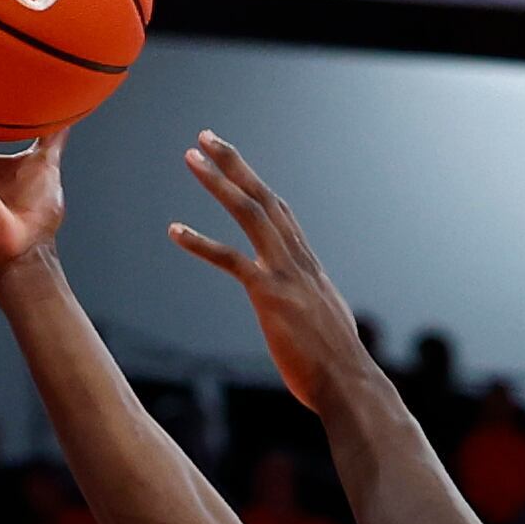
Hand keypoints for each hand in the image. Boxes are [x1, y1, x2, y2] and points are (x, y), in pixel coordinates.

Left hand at [170, 133, 373, 413]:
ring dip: (219, 182)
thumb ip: (312, 311)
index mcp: (310, 269)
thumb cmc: (338, 370)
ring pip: (250, 214)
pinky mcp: (270, 295)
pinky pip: (231, 260)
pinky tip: (174, 230)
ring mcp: (286, 275)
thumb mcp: (325, 329)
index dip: (258, 187)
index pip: (282, 216)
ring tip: (192, 157)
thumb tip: (309, 316)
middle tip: (207, 138)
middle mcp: (299, 262)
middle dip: (235, 165)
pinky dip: (200, 242)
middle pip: (265, 199)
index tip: (237, 166)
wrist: (350, 385)